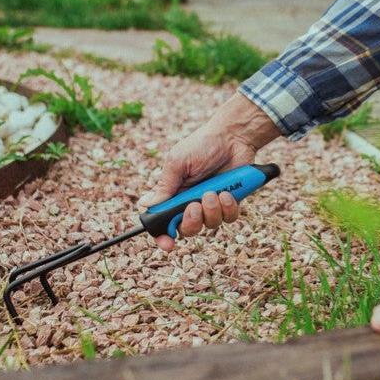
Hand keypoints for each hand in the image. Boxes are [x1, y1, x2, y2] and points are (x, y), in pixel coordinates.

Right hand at [144, 93, 278, 251]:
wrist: (234, 135)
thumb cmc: (203, 145)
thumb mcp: (177, 162)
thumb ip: (164, 186)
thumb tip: (145, 205)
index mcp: (174, 195)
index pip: (164, 224)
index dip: (164, 237)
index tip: (168, 244)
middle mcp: (192, 202)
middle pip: (187, 230)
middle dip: (191, 222)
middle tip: (194, 206)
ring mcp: (212, 203)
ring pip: (210, 225)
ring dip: (211, 211)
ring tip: (213, 193)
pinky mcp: (231, 200)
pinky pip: (229, 217)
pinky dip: (228, 207)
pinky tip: (227, 192)